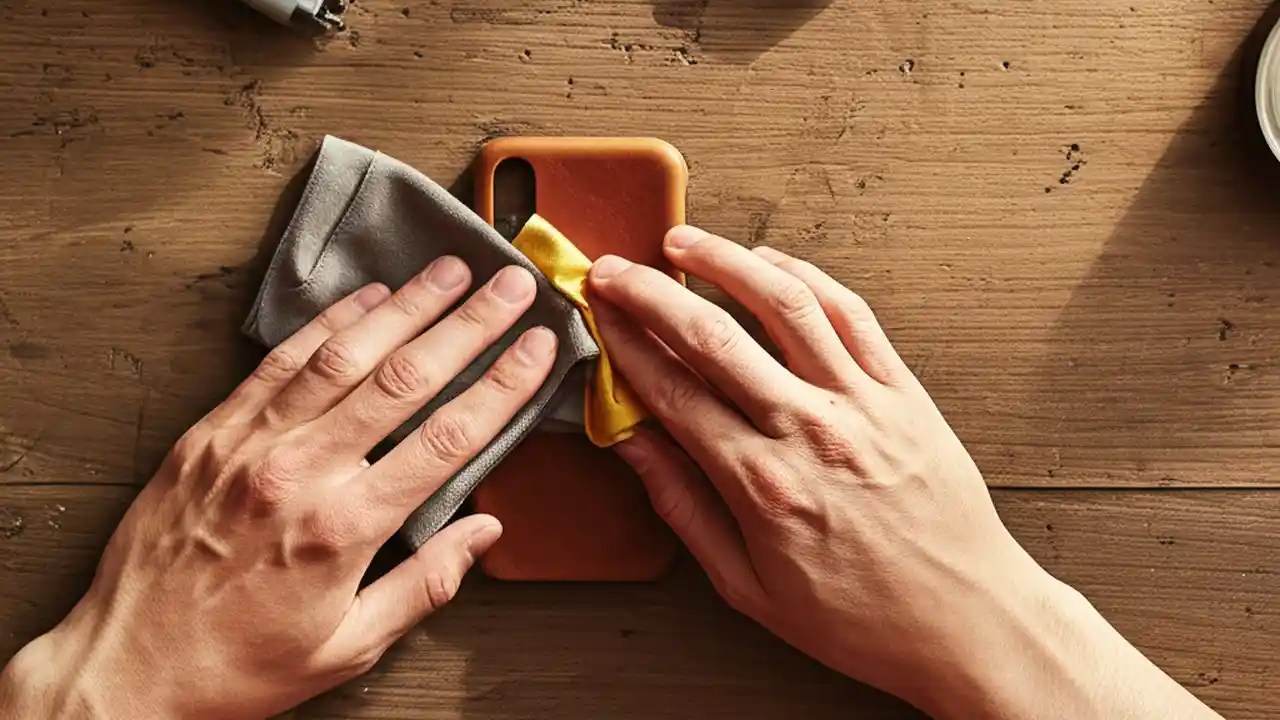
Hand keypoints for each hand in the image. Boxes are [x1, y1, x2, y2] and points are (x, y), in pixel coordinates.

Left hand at [0, 259, 555, 719]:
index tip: (538, 348)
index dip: (502, 386)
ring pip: (343, 356)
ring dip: (405, 307)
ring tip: (448, 271)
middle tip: (510, 286)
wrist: (127, 668)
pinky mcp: (211, 432)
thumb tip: (484, 533)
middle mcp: (300, 472)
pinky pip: (279, 363)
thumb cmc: (240, 666)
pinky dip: (327, 324)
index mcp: (344, 528)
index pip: (446, 438)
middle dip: (468, 324)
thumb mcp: (348, 646)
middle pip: (404, 379)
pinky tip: (365, 298)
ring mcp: (251, 444)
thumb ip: (425, 585)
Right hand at [589, 226, 1220, 719]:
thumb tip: (634, 448)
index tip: (600, 318)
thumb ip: (685, 508)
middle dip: (651, 293)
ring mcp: (862, 403)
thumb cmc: (861, 616)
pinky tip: (771, 265)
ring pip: (784, 304)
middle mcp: (810, 431)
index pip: (673, 391)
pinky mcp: (903, 390)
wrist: (964, 620)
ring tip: (685, 243)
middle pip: (713, 336)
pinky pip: (850, 313)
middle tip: (616, 270)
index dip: (626, 346)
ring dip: (726, 262)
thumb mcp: (748, 587)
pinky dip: (805, 277)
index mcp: (763, 485)